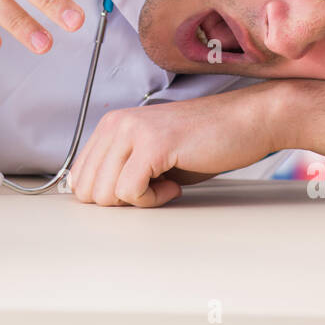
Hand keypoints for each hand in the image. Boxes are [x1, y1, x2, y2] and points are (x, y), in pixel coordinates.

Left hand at [68, 83, 288, 206]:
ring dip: (138, 201)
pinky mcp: (153, 145)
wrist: (245, 123)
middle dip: (120, 202)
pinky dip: (153, 200)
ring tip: (166, 183)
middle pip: (88, 191)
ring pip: (106, 194)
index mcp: (110, 125)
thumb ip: (119, 171)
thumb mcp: (149, 156)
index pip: (79, 179)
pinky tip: (174, 185)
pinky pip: (131, 192)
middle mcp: (116, 123)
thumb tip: (93, 199)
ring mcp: (133, 132)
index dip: (110, 196)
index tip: (139, 188)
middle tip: (153, 187)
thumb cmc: (202, 144)